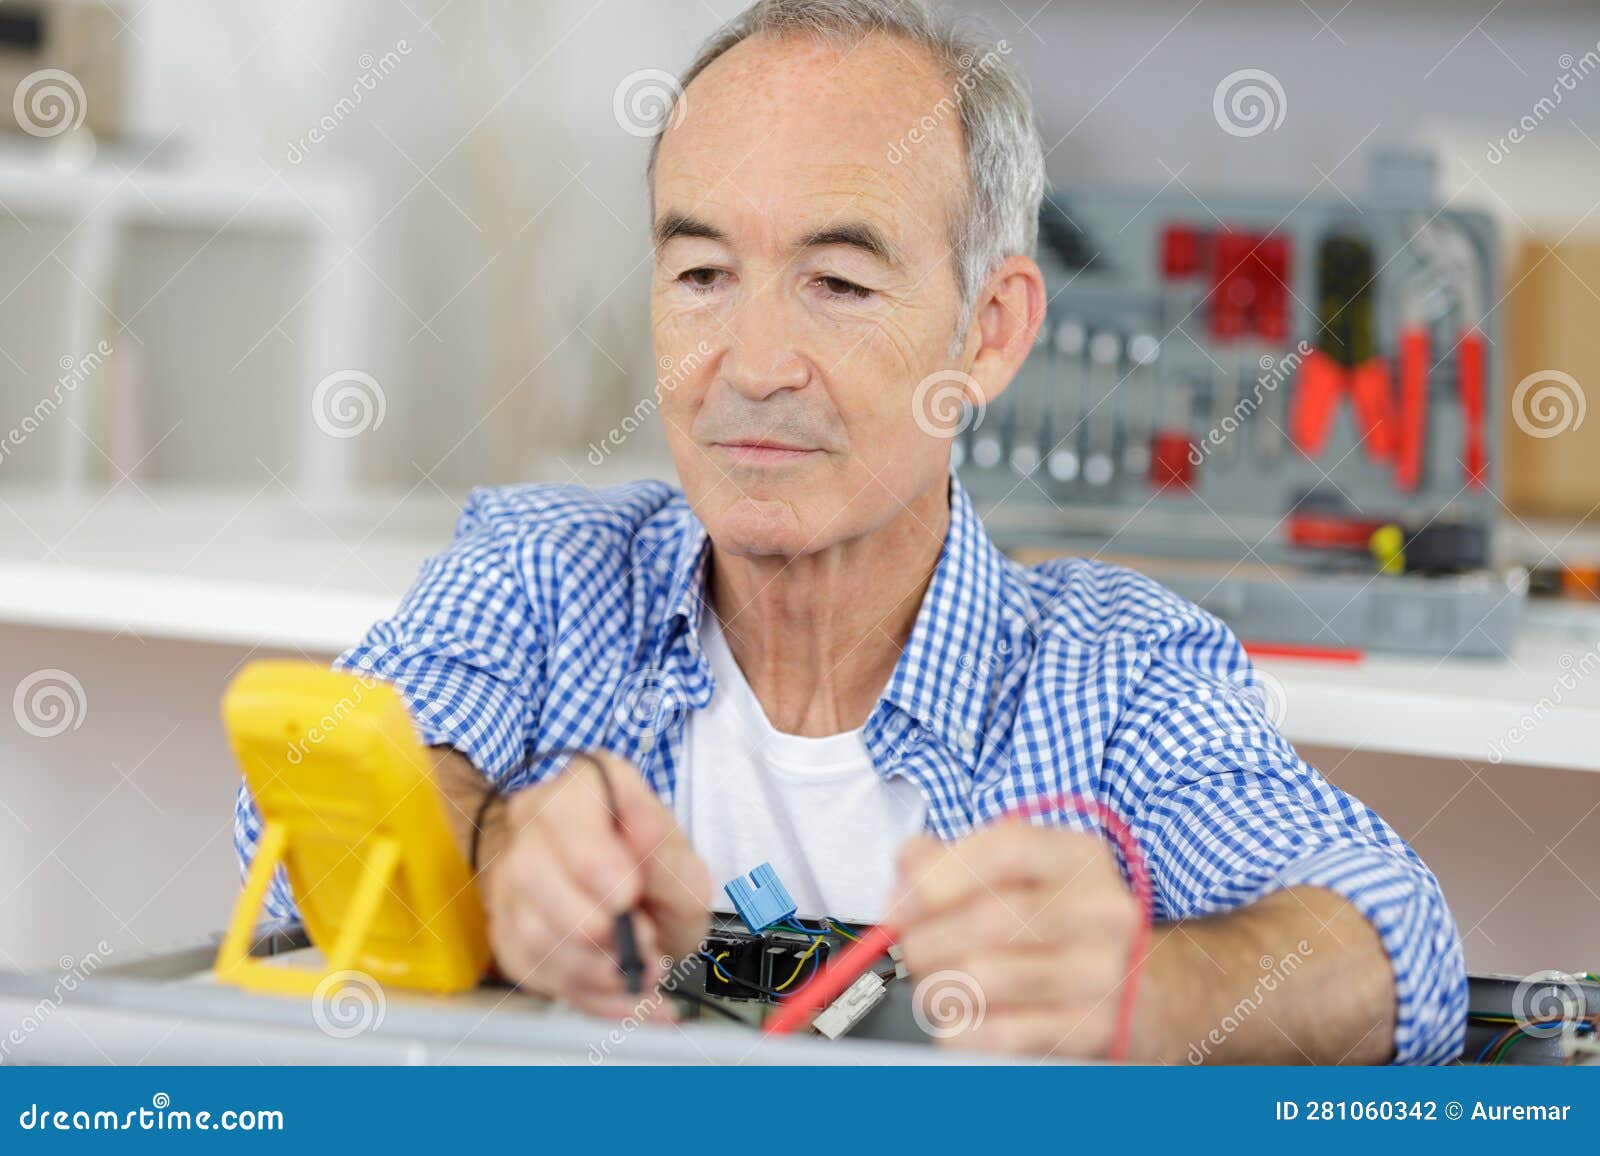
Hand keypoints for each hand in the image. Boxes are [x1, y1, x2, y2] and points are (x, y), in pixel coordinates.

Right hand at [478, 750, 709, 1018]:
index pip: (564, 811)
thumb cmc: (659, 878)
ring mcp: (512, 881)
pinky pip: (534, 973)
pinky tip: (623, 991)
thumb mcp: (686, 865)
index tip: (628, 897)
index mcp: (582, 787)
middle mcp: (535, 825)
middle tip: (645, 943)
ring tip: (641, 970)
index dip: (593, 860)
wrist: (640, 911)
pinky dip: (588, 995)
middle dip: (597, 927)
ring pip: (531, 932)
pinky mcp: (506, 933)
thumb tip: (643, 833)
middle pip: (532, 873)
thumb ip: (667, 853)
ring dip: (597, 969)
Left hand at [890, 820, 1140, 1057]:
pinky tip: (960, 1018)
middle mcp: (1101, 910)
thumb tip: (908, 866)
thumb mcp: (1020, 874)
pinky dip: (959, 1028)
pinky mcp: (1092, 1030)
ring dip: (935, 985)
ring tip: (934, 984)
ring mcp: (1102, 973)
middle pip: (987, 918)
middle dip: (924, 939)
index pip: (1006, 849)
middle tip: (907, 951)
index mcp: (1080, 857)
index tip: (900, 904)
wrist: (1144, 989)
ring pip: (984, 977)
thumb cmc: (1062, 924)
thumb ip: (953, 860)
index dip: (940, 875)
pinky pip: (997, 1033)